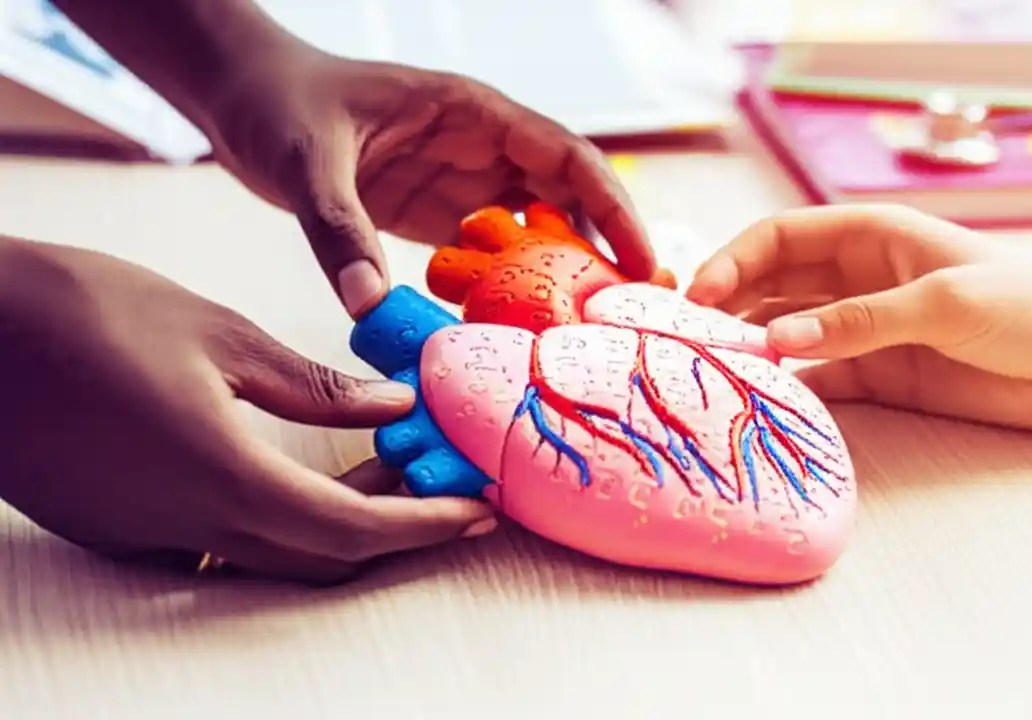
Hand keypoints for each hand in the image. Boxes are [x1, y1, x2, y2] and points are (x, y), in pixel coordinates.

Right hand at [0, 238, 494, 583]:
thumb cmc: (82, 312)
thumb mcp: (219, 335)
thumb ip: (313, 387)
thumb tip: (392, 410)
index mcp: (221, 479)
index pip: (352, 531)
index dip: (425, 528)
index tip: (480, 513)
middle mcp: (185, 527)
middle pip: (320, 558)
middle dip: (395, 530)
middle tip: (445, 483)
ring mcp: (145, 535)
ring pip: (272, 554)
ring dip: (338, 524)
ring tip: (389, 466)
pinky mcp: (117, 527)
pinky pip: (221, 542)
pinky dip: (280, 517)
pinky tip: (302, 466)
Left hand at [201, 50, 653, 316]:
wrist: (241, 97)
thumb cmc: (278, 104)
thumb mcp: (307, 163)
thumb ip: (337, 231)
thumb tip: (368, 307)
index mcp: (470, 113)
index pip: (566, 155)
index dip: (612, 205)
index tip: (641, 260)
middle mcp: (478, 146)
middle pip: (566, 196)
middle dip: (601, 250)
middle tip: (622, 316)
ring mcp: (458, 180)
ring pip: (534, 227)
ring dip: (559, 273)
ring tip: (582, 332)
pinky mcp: (433, 212)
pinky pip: (489, 251)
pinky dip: (509, 286)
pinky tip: (515, 328)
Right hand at [685, 205, 1031, 429]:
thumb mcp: (943, 304)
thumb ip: (858, 323)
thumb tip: (772, 342)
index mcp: (872, 237)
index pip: (781, 239)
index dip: (733, 261)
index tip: (698, 297)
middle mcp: (859, 278)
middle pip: (773, 284)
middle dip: (729, 306)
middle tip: (688, 341)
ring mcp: (867, 328)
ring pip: (788, 332)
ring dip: (752, 347)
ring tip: (713, 372)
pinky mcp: (881, 376)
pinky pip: (819, 380)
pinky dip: (788, 388)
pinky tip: (762, 401)